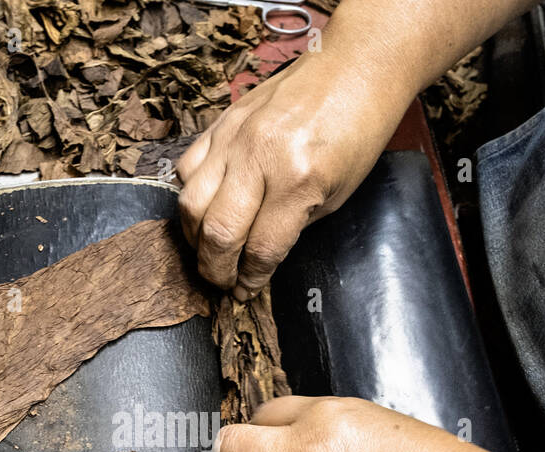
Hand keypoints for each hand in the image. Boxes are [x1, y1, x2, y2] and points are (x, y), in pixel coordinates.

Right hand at [176, 49, 405, 298]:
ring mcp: (235, 137)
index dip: (251, 280)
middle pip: (218, 233)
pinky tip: (205, 209)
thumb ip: (293, 225)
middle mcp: (260, 158)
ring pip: (191, 203)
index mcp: (299, 180)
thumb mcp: (338, 193)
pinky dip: (191, 197)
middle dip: (216, 269)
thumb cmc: (357, 133)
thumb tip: (257, 257)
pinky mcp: (222, 122)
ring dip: (196, 239)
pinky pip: (187, 168)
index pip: (261, 249)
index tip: (245, 292)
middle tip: (222, 281)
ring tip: (209, 251)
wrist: (354, 67)